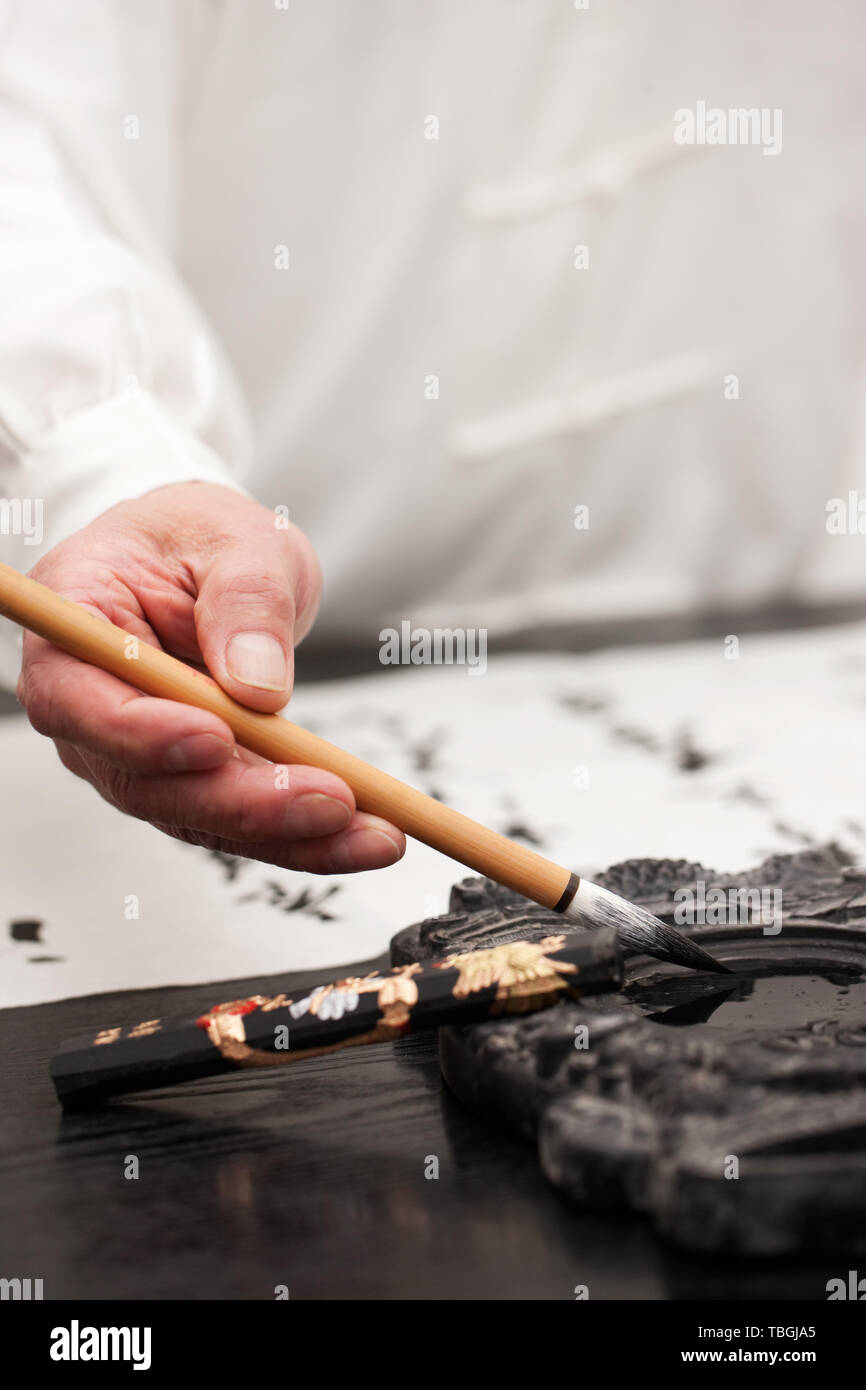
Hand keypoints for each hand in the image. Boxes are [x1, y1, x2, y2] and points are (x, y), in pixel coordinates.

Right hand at [17, 482, 405, 872]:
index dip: (141, 733)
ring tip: (370, 831)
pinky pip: (237, 818)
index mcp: (74, 622)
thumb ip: (246, 602)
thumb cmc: (203, 537)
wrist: (211, 562)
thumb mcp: (239, 541)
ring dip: (286, 833)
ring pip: (196, 813)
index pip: (78, 699)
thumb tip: (258, 688)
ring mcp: (133, 751)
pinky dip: (302, 834)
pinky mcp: (187, 779)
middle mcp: (88, 703)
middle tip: (329, 800)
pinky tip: (365, 835)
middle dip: (240, 800)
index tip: (217, 739)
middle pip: (142, 779)